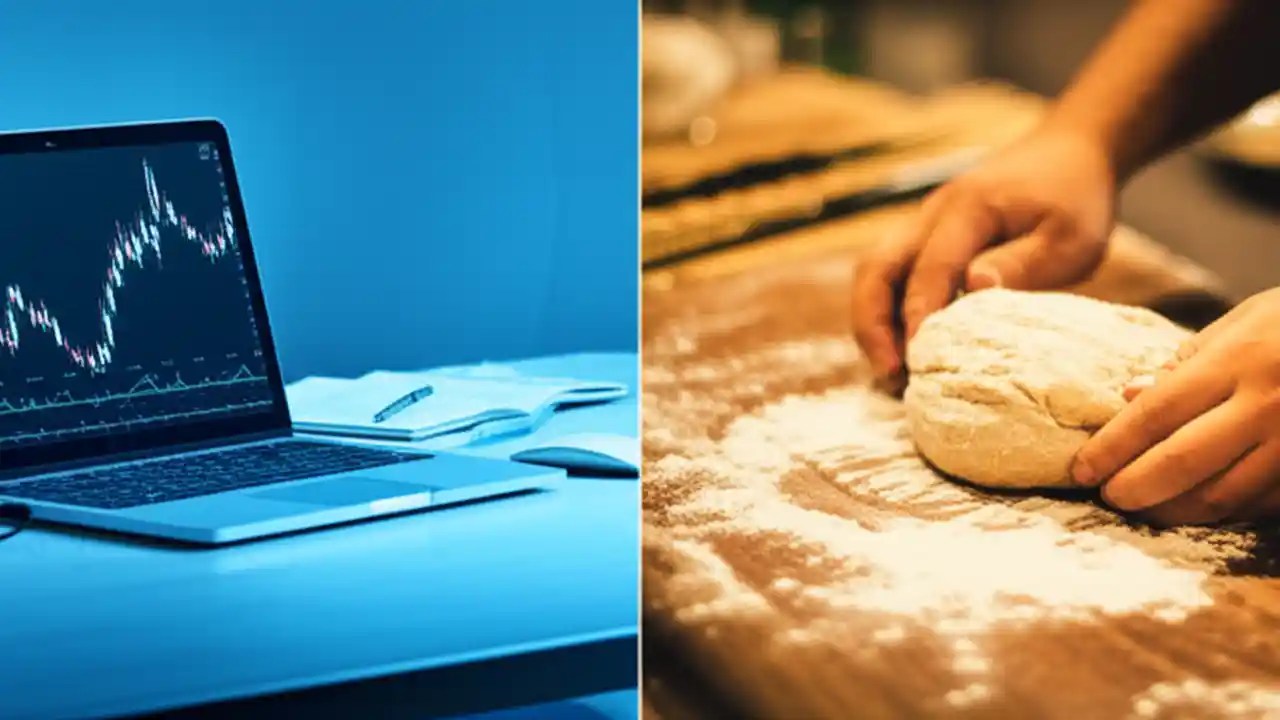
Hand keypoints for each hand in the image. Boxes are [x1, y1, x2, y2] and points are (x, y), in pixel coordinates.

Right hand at [852, 125, 1116, 379]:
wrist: (1069, 151)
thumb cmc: (1074, 197)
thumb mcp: (1069, 236)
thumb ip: (1022, 263)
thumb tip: (975, 288)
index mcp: (968, 208)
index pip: (931, 266)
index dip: (919, 312)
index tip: (916, 357)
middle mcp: (932, 214)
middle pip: (876, 267)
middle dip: (871, 322)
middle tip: (888, 371)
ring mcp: (922, 224)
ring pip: (874, 272)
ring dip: (872, 320)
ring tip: (890, 369)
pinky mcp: (925, 237)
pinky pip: (891, 275)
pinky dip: (887, 312)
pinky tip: (904, 346)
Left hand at [1072, 288, 1279, 525]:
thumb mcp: (1243, 321)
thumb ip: (1185, 362)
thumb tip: (1129, 396)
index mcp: (1239, 361)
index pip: (1156, 414)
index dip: (1111, 447)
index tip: (1081, 469)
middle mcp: (1267, 404)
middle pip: (1182, 463)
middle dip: (1134, 488)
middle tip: (1108, 498)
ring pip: (1221, 496)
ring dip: (1173, 510)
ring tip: (1144, 508)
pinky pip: (1259, 504)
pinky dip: (1222, 511)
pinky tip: (1196, 508)